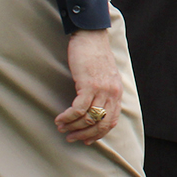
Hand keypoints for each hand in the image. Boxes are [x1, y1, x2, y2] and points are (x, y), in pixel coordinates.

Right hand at [56, 29, 123, 143]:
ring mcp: (102, 90)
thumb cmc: (95, 55)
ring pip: (88, 118)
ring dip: (73, 127)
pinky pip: (79, 108)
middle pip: (100, 124)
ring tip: (61, 128)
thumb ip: (103, 92)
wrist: (91, 36)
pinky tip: (60, 119)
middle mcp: (112, 94)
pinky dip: (68, 117)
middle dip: (84, 135)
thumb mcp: (105, 76)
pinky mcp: (89, 85)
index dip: (98, 134)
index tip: (86, 140)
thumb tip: (94, 109)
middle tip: (71, 138)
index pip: (111, 122)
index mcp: (117, 93)